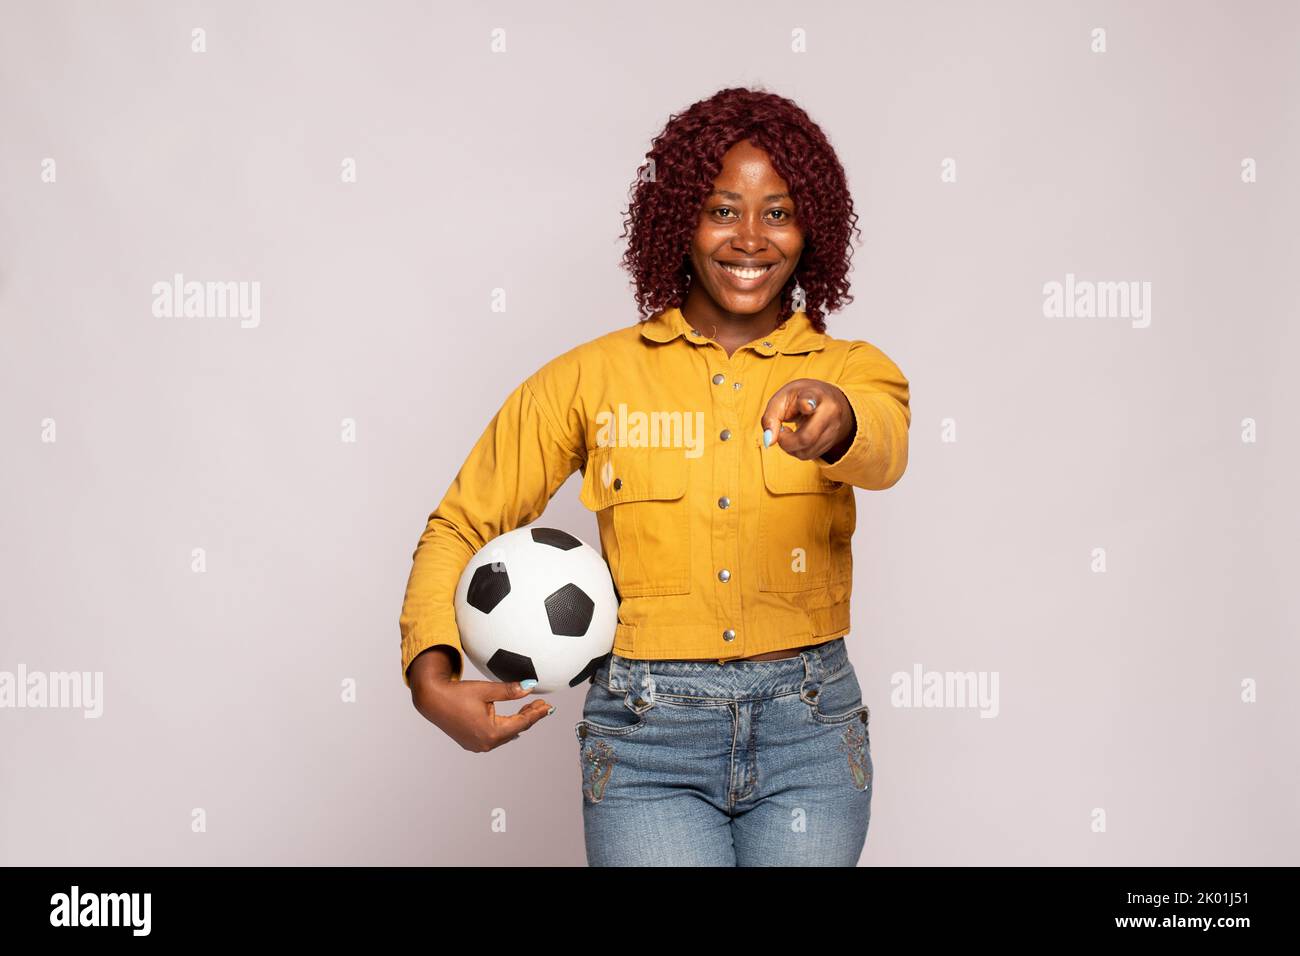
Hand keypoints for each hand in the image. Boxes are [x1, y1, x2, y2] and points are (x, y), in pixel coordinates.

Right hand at [409, 646, 551, 752]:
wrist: (432, 700)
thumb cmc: (456, 694)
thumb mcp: (486, 690)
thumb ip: (509, 691)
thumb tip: (529, 688)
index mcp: (491, 732)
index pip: (522, 723)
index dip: (537, 714)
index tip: (548, 707)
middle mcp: (485, 743)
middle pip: (516, 729)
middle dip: (529, 716)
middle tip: (542, 705)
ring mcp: (478, 745)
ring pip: (506, 734)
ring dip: (518, 721)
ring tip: (530, 708)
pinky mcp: (471, 742)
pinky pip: (495, 736)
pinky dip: (505, 726)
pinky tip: (512, 718)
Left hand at [761, 378, 855, 460]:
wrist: (829, 400)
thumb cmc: (801, 397)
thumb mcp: (782, 397)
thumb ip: (770, 417)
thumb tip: (769, 441)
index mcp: (815, 394)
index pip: (812, 399)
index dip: (807, 404)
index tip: (806, 406)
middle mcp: (829, 412)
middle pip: (807, 437)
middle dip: (786, 441)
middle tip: (782, 429)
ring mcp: (833, 429)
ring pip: (806, 452)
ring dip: (790, 447)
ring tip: (789, 431)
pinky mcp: (831, 444)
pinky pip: (808, 455)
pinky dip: (796, 450)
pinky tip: (797, 438)